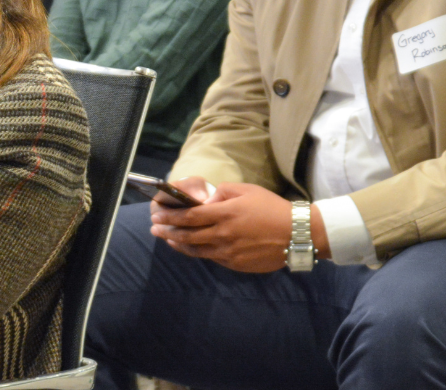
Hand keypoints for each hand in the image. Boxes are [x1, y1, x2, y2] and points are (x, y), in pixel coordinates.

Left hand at [149, 181, 293, 272]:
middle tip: (154, 228)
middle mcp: (223, 234)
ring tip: (166, 239)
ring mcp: (229, 251)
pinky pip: (211, 258)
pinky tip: (190, 248)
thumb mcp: (247, 190)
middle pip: (187, 234)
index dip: (169, 216)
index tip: (156, 214)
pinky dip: (197, 252)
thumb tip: (205, 200)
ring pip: (196, 249)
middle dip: (167, 231)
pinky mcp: (236, 264)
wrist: (299, 234)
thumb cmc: (272, 208)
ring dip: (178, 244)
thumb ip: (222, 192)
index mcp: (224, 213)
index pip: (189, 216)